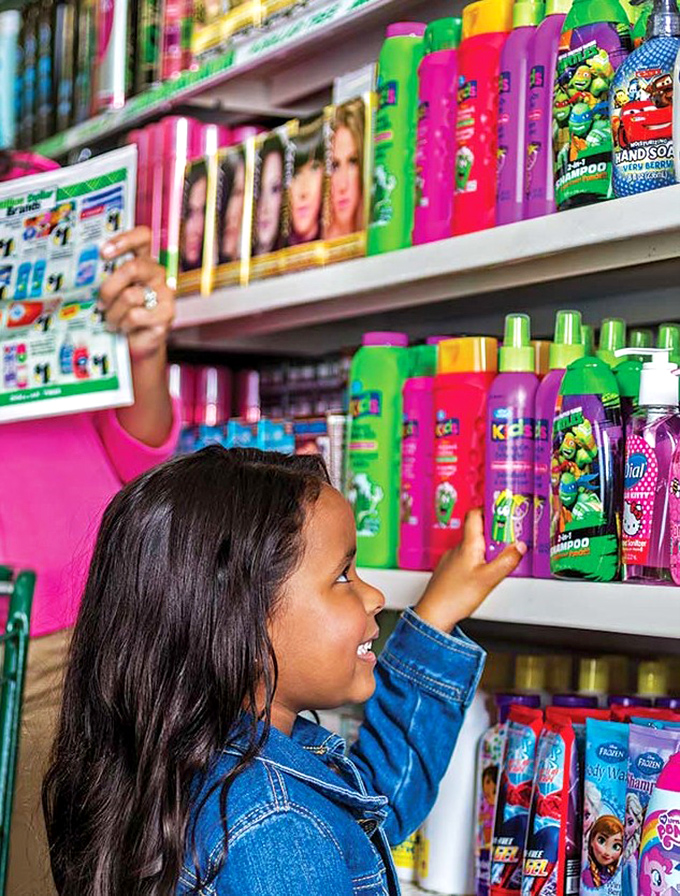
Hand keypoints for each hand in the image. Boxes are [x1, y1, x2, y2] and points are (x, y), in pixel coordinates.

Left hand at [98, 226, 174, 362]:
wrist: (137, 342)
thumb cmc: (121, 312)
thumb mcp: (113, 291)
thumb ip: (106, 277)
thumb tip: (84, 271)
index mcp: (145, 261)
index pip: (143, 237)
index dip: (125, 240)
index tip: (103, 253)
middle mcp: (158, 274)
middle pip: (133, 268)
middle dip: (109, 287)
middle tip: (100, 303)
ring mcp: (165, 294)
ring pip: (130, 296)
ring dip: (113, 313)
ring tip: (110, 321)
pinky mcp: (166, 314)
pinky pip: (135, 316)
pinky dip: (123, 325)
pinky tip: (123, 328)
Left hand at [414, 508, 525, 632]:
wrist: (433, 615)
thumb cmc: (455, 597)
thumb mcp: (489, 579)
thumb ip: (507, 561)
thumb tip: (520, 546)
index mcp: (467, 545)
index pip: (475, 514)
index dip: (489, 509)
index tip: (504, 511)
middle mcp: (457, 548)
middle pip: (476, 530)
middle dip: (494, 532)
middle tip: (510, 538)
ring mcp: (451, 559)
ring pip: (472, 545)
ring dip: (487, 547)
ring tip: (501, 557)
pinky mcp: (449, 571)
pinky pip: (466, 558)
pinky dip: (478, 560)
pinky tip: (485, 572)